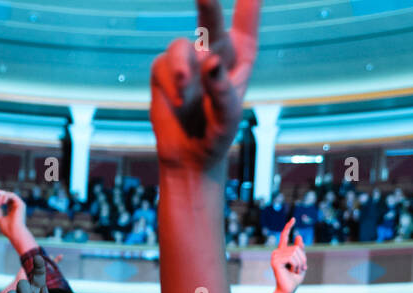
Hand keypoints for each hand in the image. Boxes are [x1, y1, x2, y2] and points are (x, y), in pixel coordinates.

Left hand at [0, 189, 27, 238]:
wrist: (14, 233)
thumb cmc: (8, 229)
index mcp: (12, 212)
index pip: (7, 202)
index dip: (1, 198)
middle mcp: (17, 208)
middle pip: (9, 197)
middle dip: (2, 194)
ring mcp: (19, 206)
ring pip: (10, 195)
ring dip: (3, 196)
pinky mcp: (21, 204)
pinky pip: (12, 195)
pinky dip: (6, 196)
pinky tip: (2, 202)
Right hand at [149, 0, 261, 172]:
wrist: (190, 156)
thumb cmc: (217, 135)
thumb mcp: (227, 116)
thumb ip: (222, 88)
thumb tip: (210, 62)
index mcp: (238, 61)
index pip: (246, 29)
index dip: (248, 8)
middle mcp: (213, 54)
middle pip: (211, 22)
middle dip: (207, 3)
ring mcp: (187, 61)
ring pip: (180, 46)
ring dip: (181, 66)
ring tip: (185, 89)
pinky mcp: (165, 72)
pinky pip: (163, 66)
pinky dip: (170, 84)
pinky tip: (177, 102)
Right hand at [269, 218, 306, 292]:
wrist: (288, 289)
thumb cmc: (294, 278)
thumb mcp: (301, 262)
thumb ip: (300, 250)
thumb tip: (298, 236)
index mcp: (282, 252)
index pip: (284, 236)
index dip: (288, 227)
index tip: (293, 219)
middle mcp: (277, 252)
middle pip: (296, 247)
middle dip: (302, 259)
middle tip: (298, 269)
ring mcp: (275, 256)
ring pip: (295, 252)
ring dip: (299, 263)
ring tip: (295, 271)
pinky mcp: (275, 261)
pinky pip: (292, 257)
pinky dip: (296, 265)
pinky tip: (291, 271)